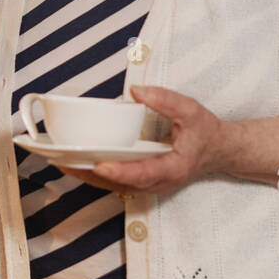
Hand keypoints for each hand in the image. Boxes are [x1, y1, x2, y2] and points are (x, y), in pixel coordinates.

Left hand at [62, 85, 225, 195]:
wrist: (218, 151)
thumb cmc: (204, 132)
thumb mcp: (191, 110)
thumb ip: (166, 100)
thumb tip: (136, 91)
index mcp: (174, 168)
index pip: (145, 173)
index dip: (121, 171)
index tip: (100, 165)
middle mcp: (159, 183)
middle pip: (121, 184)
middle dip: (91, 175)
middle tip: (63, 161)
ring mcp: (150, 187)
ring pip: (114, 187)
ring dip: (87, 177)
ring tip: (60, 162)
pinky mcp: (142, 184)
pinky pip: (114, 183)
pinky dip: (94, 175)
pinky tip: (74, 163)